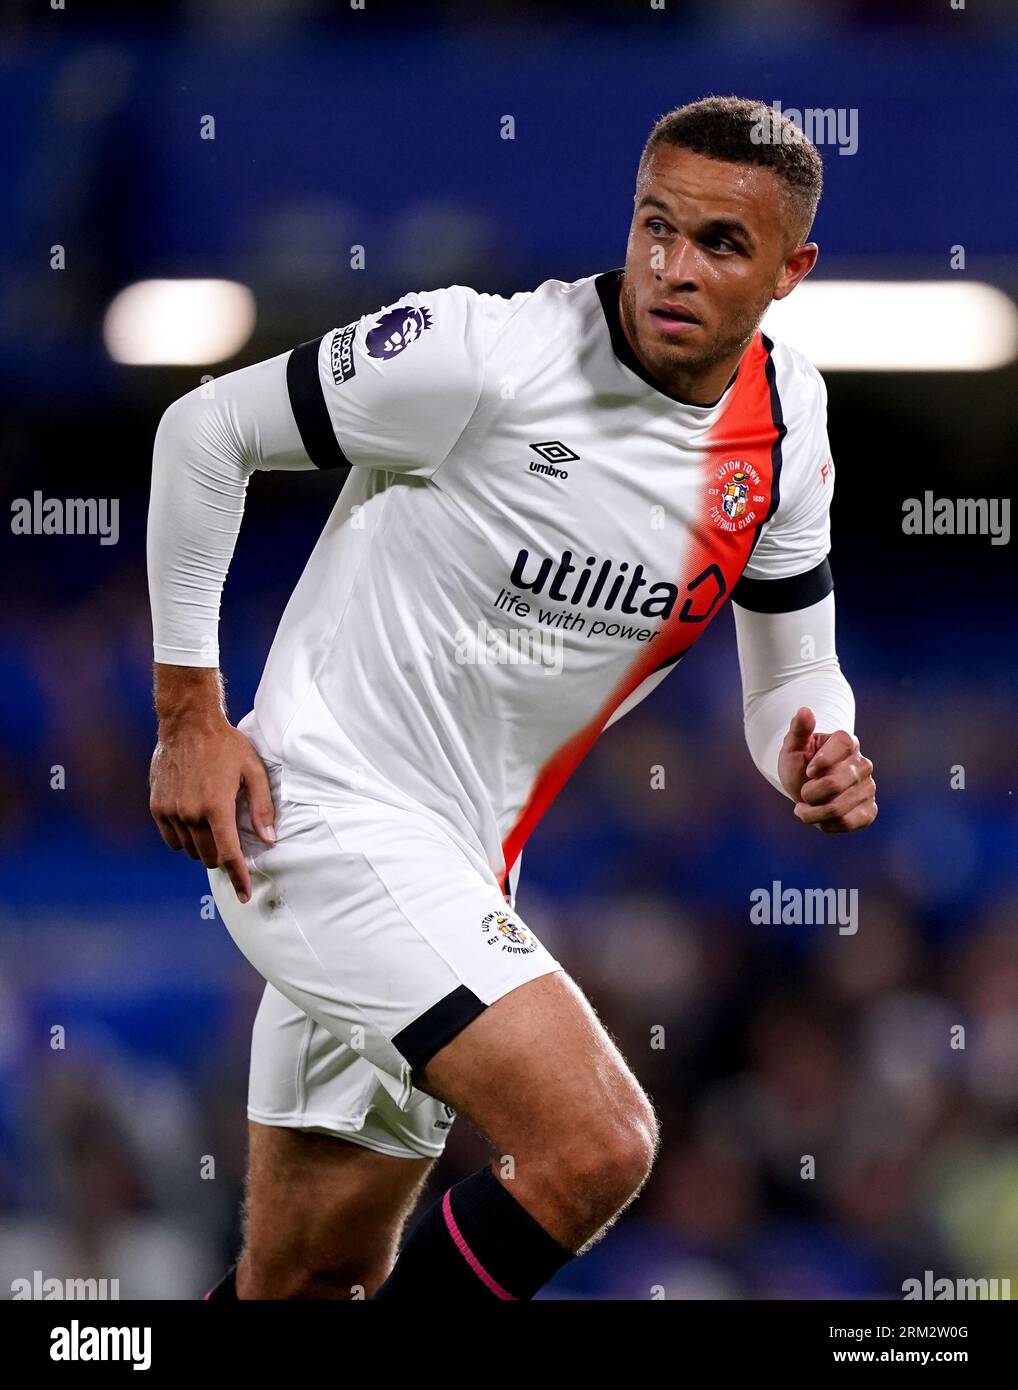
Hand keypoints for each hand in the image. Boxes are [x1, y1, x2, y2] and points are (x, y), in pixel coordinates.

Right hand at [149, 715, 275, 902]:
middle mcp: (190, 813)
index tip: (244, 895)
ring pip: (189, 850)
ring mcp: (171, 811)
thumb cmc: (226, 746)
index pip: (228, 855)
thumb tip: (269, 839)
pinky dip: (184, 838)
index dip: (238, 878)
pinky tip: (194, 822)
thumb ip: (262, 808)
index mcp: (217, 806)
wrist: (188, 723)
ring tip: (212, 825)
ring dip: (203, 847)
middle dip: (223, 857)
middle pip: (209, 856)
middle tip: (231, 840)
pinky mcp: (157, 806)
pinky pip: (172, 839)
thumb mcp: (253, 771)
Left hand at [778, 706, 876, 834]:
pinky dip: (826, 824)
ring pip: (839, 807)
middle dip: (809, 792)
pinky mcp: (869, 810)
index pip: (844, 744)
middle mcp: (863, 764)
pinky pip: (849, 822)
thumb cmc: (800, 765)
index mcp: (848, 742)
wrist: (806, 790)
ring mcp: (869, 788)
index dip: (822, 760)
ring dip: (812, 813)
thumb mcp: (793, 747)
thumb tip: (805, 710)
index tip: (808, 770)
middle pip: (835, 782)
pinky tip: (819, 819)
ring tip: (804, 808)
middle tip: (802, 792)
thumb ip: (798, 730)